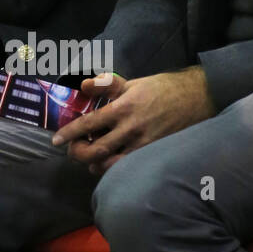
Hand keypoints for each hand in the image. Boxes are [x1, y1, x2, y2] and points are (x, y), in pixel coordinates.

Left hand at [52, 67, 215, 174]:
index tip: (56, 141)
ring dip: (95, 164)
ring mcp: (144, 144)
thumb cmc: (160, 89)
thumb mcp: (132, 83)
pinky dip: (113, 168)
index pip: (90, 124)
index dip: (70, 134)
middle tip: (73, 150)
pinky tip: (109, 163)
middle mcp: (131, 129)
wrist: (195, 99)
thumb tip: (83, 86)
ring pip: (111, 164)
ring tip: (90, 158)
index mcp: (123, 108)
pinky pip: (128, 167)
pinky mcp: (153, 154)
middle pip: (97, 151)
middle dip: (79, 153)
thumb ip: (106, 85)